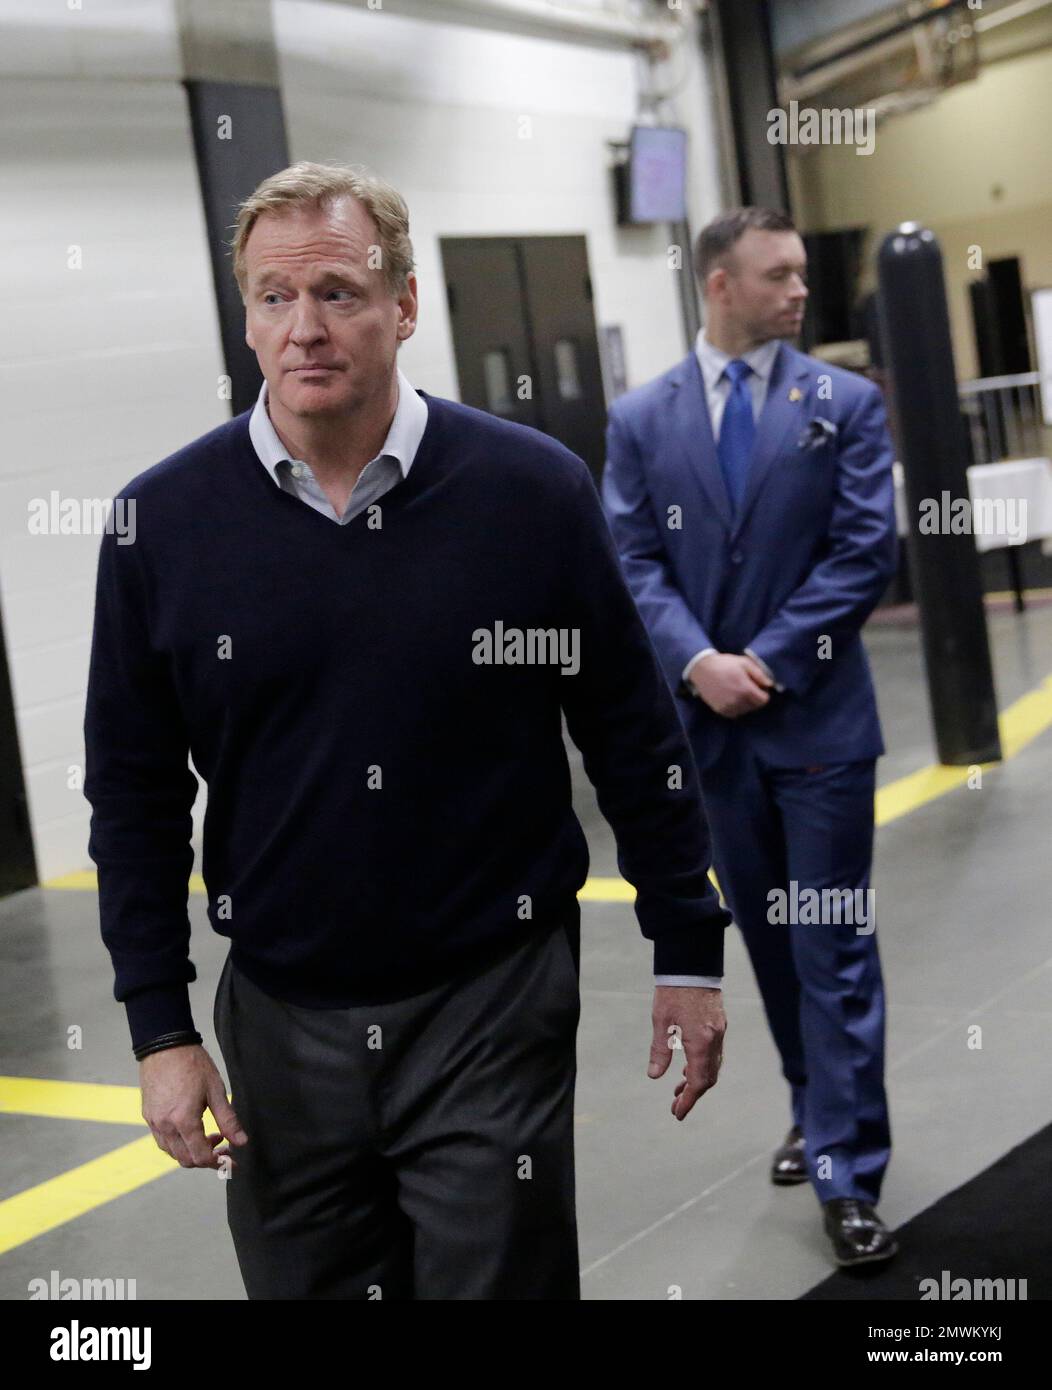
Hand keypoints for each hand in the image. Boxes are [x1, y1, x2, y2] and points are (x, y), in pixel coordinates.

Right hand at [139, 1043, 247, 1169]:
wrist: (165, 1045)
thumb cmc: (192, 1064)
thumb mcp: (216, 1090)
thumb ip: (228, 1119)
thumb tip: (241, 1142)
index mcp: (183, 1121)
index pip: (200, 1156)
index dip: (218, 1162)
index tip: (231, 1159)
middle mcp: (165, 1126)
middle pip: (185, 1160)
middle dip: (206, 1160)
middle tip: (223, 1148)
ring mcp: (154, 1122)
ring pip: (172, 1153)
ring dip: (192, 1152)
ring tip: (210, 1135)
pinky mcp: (148, 1116)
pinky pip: (162, 1141)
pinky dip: (178, 1144)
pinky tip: (191, 1130)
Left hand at [648, 986, 725, 1120]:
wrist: (692, 964)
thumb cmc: (673, 990)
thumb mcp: (661, 1021)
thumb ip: (660, 1050)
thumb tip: (655, 1075)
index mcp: (701, 1042)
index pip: (697, 1081)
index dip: (688, 1100)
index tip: (678, 1114)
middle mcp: (715, 1040)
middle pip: (708, 1078)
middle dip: (693, 1094)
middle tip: (676, 1105)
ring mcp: (720, 1032)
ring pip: (713, 1066)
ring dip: (697, 1081)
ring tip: (679, 1089)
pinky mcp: (719, 1023)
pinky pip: (715, 1054)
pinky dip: (703, 1066)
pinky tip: (688, 1067)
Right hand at [688, 652, 771, 717]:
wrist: (702, 669)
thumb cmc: (725, 664)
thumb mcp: (744, 663)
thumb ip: (759, 674)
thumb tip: (770, 685)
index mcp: (745, 689)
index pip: (763, 700)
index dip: (763, 693)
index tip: (758, 686)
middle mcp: (737, 701)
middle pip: (755, 706)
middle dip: (755, 698)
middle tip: (748, 687)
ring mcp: (728, 707)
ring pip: (745, 711)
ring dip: (745, 703)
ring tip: (738, 692)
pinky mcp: (720, 710)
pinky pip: (734, 713)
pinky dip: (736, 707)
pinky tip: (731, 697)